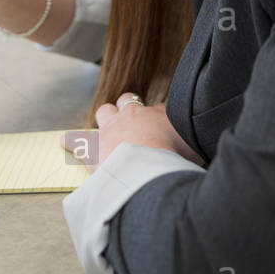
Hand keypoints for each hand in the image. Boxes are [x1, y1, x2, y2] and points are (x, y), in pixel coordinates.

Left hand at [63, 96, 204, 166]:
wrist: (147, 172)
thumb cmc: (175, 163)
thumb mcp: (197, 153)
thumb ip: (199, 150)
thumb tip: (209, 155)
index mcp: (160, 115)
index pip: (159, 108)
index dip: (159, 116)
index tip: (162, 125)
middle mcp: (134, 116)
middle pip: (128, 101)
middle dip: (129, 108)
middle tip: (132, 119)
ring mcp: (112, 130)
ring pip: (105, 112)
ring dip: (106, 118)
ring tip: (107, 126)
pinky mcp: (93, 147)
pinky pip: (77, 140)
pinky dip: (72, 142)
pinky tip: (65, 142)